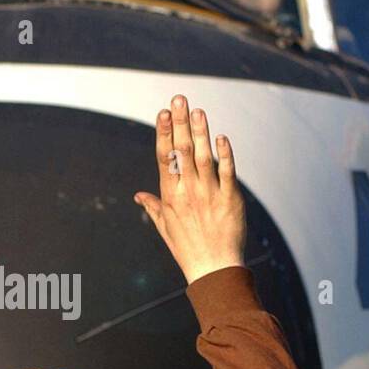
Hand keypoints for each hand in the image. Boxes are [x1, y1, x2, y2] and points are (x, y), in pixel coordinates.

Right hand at [134, 95, 245, 284]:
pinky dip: (224, 155)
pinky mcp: (230, 200)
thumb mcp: (165, 228)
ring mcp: (210, 195)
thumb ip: (153, 206)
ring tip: (197, 110)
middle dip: (180, 123)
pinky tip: (221, 137)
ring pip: (204, 157)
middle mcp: (188, 192)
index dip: (163, 133)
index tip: (163, 112)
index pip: (164, 157)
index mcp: (171, 195)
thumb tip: (138, 196)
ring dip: (200, 132)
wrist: (213, 269)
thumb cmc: (187, 248)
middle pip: (182, 151)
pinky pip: (227, 173)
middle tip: (180, 98)